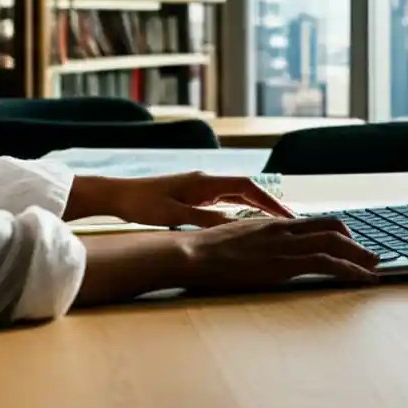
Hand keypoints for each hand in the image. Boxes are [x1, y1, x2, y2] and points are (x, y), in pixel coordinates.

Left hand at [65, 171, 293, 227]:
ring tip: (276, 224)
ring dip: (256, 207)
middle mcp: (207, 181)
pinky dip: (241, 209)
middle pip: (247, 190)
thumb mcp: (175, 215)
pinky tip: (246, 223)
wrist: (116, 195)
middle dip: (269, 204)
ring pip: (237, 195)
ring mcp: (200, 187)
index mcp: (205, 182)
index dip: (269, 200)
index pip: (247, 187)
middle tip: (290, 221)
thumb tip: (236, 226)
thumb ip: (205, 220)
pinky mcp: (193, 195)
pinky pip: (225, 201)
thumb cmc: (142, 205)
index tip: (286, 215)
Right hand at [178, 217, 381, 289]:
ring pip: (335, 244)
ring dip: (359, 258)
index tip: (350, 242)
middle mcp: (284, 229)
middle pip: (332, 228)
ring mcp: (285, 245)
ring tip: (375, 269)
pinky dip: (350, 270)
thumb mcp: (236, 238)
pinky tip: (361, 279)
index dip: (338, 231)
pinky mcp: (283, 264)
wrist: (190, 253)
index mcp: (273, 222)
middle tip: (370, 256)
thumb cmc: (204, 250)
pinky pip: (326, 264)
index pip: (315, 221)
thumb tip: (263, 249)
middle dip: (355, 243)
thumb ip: (256, 241)